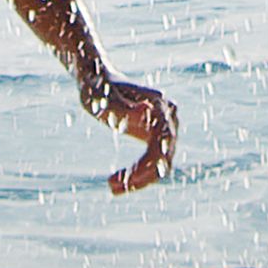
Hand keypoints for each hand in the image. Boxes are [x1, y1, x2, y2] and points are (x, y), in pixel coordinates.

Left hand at [84, 73, 177, 195]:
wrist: (97, 79)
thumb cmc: (98, 88)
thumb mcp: (103, 99)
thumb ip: (122, 107)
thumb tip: (145, 111)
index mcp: (159, 105)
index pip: (162, 144)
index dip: (147, 166)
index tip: (125, 181)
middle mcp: (169, 115)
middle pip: (164, 157)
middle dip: (141, 177)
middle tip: (113, 188)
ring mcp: (165, 125)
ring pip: (161, 163)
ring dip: (140, 179)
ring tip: (112, 188)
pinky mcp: (156, 134)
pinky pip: (154, 160)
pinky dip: (138, 174)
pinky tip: (117, 182)